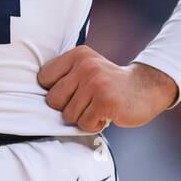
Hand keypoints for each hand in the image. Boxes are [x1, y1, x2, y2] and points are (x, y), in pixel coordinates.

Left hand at [38, 46, 179, 129]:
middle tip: (86, 102)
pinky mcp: (106, 101)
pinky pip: (84, 124)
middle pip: (52, 100)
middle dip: (67, 108)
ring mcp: (96, 83)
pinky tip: (105, 114)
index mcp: (77, 55)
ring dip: (83, 117)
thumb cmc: (109, 83)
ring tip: (97, 107)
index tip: (71, 92)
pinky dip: (94, 124)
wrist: (145, 87)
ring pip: (68, 115)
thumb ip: (65, 75)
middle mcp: (85, 66)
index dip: (54, 92)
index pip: (43, 78)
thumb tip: (34, 95)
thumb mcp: (87, 67)